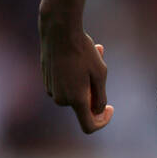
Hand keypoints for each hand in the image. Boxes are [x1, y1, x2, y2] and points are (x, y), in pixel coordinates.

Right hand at [39, 14, 112, 134]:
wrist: (59, 31)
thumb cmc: (83, 51)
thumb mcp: (100, 73)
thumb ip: (100, 96)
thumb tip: (97, 111)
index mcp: (76, 100)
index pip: (89, 126)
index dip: (102, 121)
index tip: (109, 108)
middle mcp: (61, 99)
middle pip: (83, 105)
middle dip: (94, 91)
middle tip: (101, 68)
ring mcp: (52, 90)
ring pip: (75, 92)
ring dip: (86, 80)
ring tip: (94, 55)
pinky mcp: (47, 80)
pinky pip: (65, 84)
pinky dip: (75, 76)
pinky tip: (79, 56)